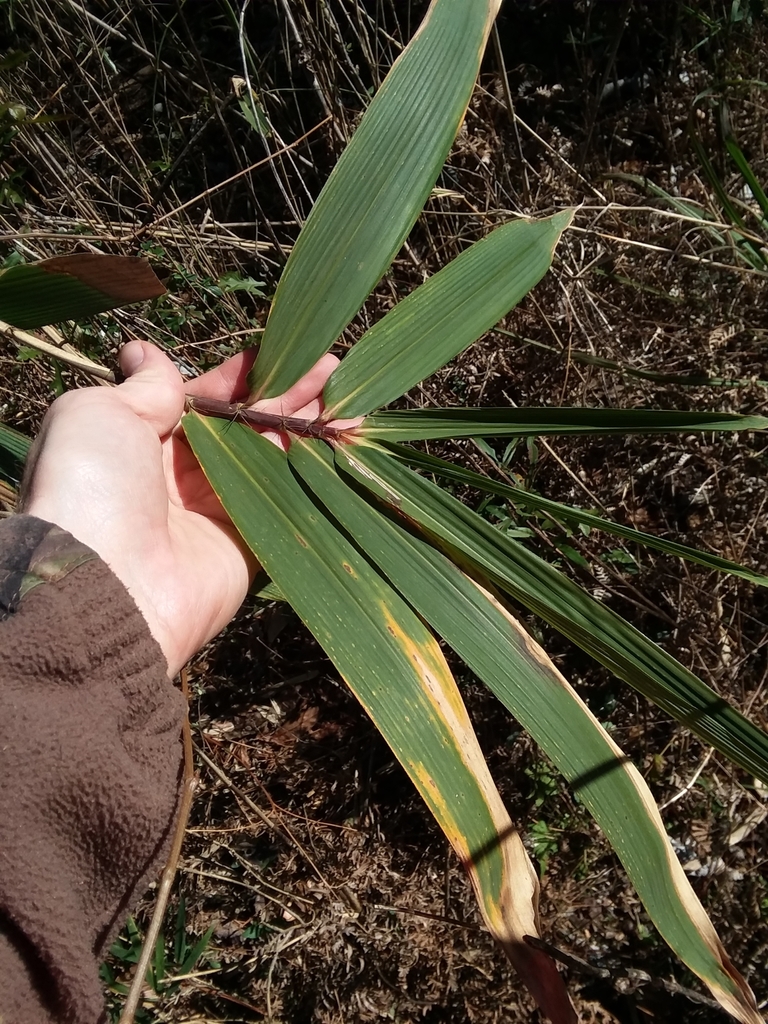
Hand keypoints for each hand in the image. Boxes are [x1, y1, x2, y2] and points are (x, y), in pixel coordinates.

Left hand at [20, 340, 340, 676]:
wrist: (105, 579)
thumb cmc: (93, 483)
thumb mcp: (101, 411)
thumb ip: (142, 386)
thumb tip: (143, 352)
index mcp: (146, 438)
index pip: (205, 397)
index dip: (245, 375)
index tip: (283, 352)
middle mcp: (183, 474)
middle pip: (247, 426)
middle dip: (290, 394)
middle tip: (334, 368)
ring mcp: (218, 510)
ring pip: (273, 459)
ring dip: (309, 427)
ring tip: (350, 399)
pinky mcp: (248, 544)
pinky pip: (288, 502)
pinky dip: (315, 474)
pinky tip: (343, 444)